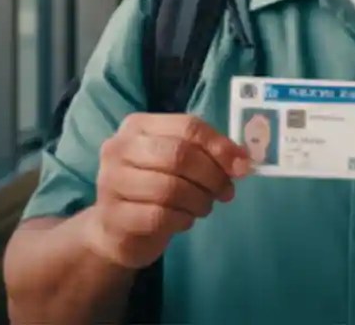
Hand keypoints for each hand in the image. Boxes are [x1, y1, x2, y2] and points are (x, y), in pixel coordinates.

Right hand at [84, 113, 249, 268]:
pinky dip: (182, 220)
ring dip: (199, 201)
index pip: (187, 126)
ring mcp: (111, 182)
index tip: (242, 166)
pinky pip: (160, 216)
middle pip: (179, 155)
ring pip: (170, 189)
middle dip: (212, 176)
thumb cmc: (153, 187)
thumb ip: (207, 154)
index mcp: (138, 126)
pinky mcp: (113, 216)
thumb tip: (243, 160)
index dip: (219, 146)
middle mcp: (119, 148)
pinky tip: (184, 220)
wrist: (116, 229)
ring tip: (204, 207)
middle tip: (226, 192)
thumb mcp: (178, 163)